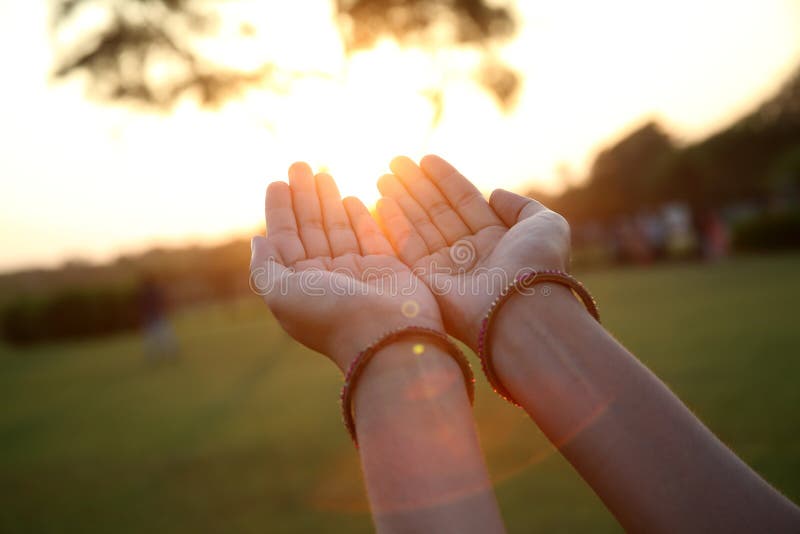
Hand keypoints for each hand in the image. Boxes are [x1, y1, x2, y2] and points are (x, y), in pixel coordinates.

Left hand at [250, 163, 442, 371]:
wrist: (386, 337)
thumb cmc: (331, 316)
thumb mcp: (281, 294)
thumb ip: (265, 266)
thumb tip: (257, 240)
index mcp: (299, 285)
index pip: (285, 239)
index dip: (280, 209)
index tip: (277, 181)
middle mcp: (326, 278)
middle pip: (311, 228)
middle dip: (304, 196)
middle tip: (300, 164)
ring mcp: (357, 273)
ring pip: (339, 229)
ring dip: (330, 200)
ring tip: (323, 172)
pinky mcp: (387, 268)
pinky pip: (372, 237)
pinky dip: (361, 218)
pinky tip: (352, 198)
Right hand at [375, 155, 570, 349]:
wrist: (522, 309)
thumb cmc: (538, 265)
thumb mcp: (545, 223)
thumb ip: (521, 205)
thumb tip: (495, 194)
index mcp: (496, 239)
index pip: (464, 201)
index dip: (445, 179)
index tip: (426, 159)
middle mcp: (469, 253)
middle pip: (437, 211)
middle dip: (416, 186)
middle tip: (395, 161)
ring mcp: (447, 268)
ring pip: (419, 225)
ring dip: (400, 199)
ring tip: (383, 175)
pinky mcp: (426, 282)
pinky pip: (406, 248)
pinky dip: (393, 225)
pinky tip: (381, 201)